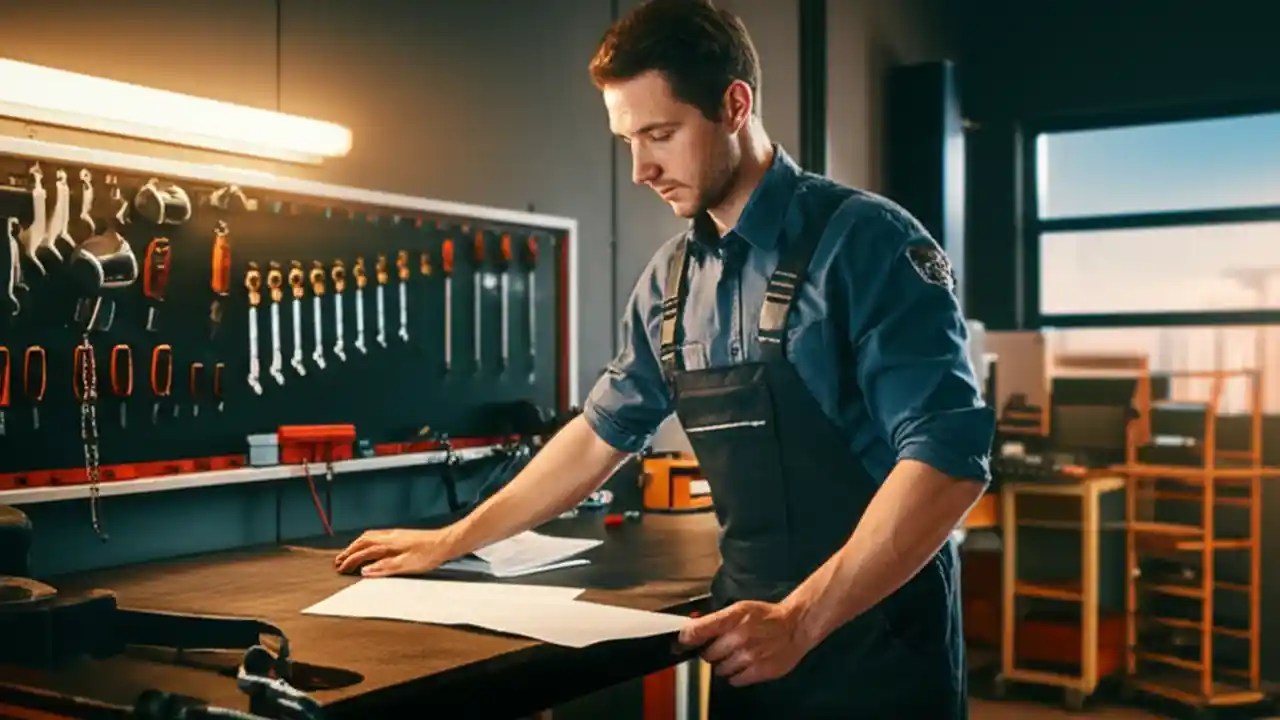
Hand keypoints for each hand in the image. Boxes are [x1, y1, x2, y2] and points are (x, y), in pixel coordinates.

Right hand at [333, 527, 456, 576]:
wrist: (446, 542)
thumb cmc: (429, 554)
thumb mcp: (406, 565)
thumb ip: (384, 568)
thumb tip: (364, 571)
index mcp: (388, 544)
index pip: (363, 552)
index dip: (350, 560)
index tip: (340, 568)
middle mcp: (389, 536)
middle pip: (363, 541)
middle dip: (349, 551)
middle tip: (339, 560)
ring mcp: (395, 534)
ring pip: (369, 537)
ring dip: (357, 544)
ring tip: (350, 552)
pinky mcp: (401, 535)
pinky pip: (377, 536)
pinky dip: (367, 541)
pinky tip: (371, 546)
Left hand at [677, 601, 811, 686]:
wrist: (795, 626)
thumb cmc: (765, 617)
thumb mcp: (740, 609)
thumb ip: (715, 620)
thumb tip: (690, 630)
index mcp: (733, 618)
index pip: (699, 630)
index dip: (686, 638)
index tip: (683, 641)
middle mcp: (740, 637)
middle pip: (707, 655)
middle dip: (711, 652)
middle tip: (722, 646)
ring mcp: (750, 656)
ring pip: (720, 670)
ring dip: (724, 664)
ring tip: (736, 654)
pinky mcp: (759, 671)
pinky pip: (734, 680)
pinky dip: (736, 675)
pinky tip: (744, 664)